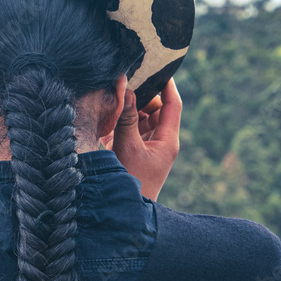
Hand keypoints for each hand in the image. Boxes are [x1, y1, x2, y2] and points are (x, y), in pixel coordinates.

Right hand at [100, 78, 181, 199]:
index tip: (158, 66)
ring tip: (114, 95)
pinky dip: (121, 122)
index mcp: (168, 140)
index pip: (172, 104)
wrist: (125, 214)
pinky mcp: (134, 154)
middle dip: (141, 95)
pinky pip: (130, 131)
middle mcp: (161, 142)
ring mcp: (147, 149)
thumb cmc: (131, 183)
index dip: (166, 84)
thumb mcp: (127, 146)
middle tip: (125, 80)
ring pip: (141, 119)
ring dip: (129, 109)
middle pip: (155, 109)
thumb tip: (126, 88)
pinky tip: (108, 115)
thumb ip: (126, 117)